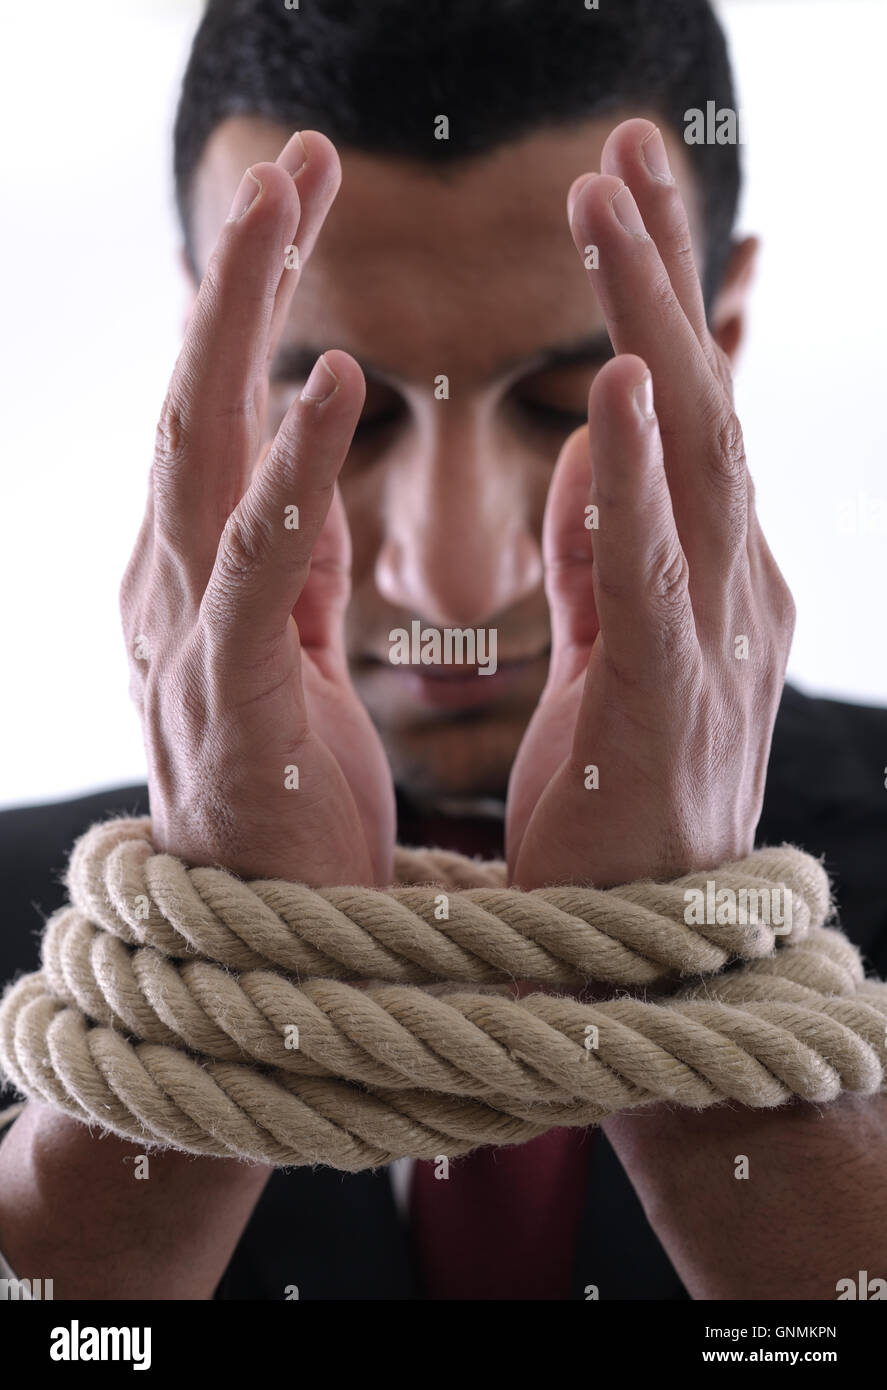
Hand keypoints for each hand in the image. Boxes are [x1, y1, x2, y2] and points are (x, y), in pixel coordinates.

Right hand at [120, 132, 394, 887]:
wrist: (272, 949)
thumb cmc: (295, 802)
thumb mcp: (296, 658)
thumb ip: (295, 569)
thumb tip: (307, 483)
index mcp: (210, 578)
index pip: (225, 417)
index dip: (256, 308)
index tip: (308, 206)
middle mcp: (178, 589)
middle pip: (197, 403)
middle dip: (237, 278)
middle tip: (292, 163)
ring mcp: (188, 639)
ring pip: (202, 454)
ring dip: (240, 325)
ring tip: (283, 207)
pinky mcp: (230, 699)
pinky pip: (257, 569)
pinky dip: (286, 473)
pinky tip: (328, 384)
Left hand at [506, 118, 794, 890]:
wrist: (645, 951)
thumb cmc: (616, 803)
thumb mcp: (614, 658)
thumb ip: (608, 556)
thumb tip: (591, 456)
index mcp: (704, 576)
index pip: (682, 415)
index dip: (657, 301)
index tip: (624, 197)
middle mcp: (730, 587)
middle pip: (697, 402)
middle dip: (662, 270)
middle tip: (627, 146)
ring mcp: (713, 638)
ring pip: (690, 456)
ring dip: (653, 325)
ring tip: (615, 208)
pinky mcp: (667, 697)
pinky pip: (654, 567)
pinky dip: (638, 475)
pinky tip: (621, 383)